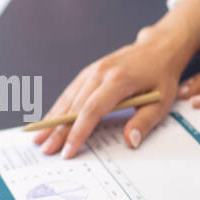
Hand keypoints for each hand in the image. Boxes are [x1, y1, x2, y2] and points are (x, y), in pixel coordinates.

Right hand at [33, 0, 199, 156]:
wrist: (159, 49)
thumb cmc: (161, 77)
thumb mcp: (161, 101)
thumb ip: (144, 122)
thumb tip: (130, 142)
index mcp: (118, 80)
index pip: (92, 109)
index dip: (78, 132)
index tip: (68, 150)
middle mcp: (100, 73)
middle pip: (75, 106)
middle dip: (58, 130)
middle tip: (46, 149)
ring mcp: (92, 70)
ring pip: (68, 98)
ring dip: (52, 120)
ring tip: (38, 138)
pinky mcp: (89, 71)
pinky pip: (70, 92)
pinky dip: (57, 108)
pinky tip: (48, 121)